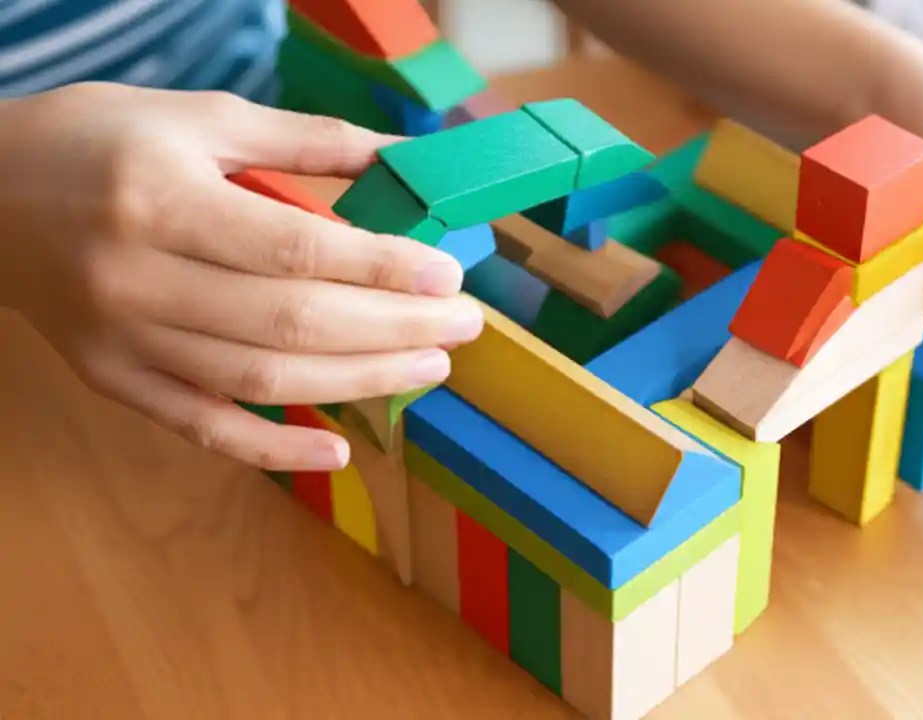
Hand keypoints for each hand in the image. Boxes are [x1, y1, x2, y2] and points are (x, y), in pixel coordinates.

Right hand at [0, 83, 482, 471]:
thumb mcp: (200, 118)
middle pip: (293, 322)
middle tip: (462, 327)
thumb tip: (403, 158)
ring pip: (262, 379)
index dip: (384, 270)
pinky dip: (275, 446)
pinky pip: (203, 427)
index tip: (449, 277)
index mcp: (162, 198)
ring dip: (360, 382)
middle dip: (394, 331)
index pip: (298, 250)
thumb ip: (305, 140)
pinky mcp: (114, 379)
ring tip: (430, 369)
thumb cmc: (101, 143)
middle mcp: (138, 276)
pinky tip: (340, 450)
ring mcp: (123, 338)